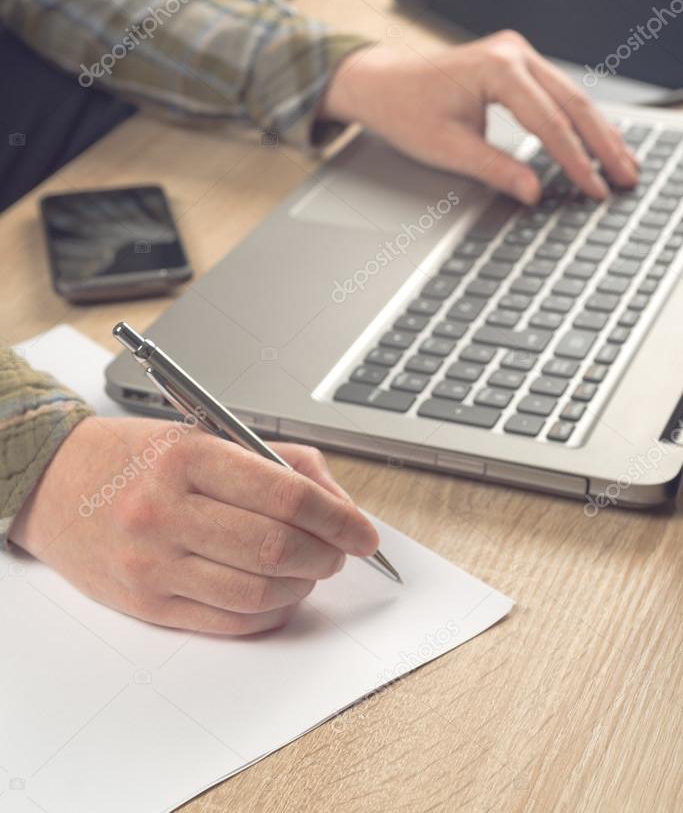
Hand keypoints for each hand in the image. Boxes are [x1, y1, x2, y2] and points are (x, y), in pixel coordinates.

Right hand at [9, 416, 378, 634]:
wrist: (55, 487)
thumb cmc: (138, 459)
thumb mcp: (205, 435)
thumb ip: (279, 463)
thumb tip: (339, 506)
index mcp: (188, 458)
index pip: (286, 494)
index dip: (337, 518)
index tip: (362, 531)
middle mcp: (166, 511)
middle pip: (277, 548)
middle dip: (327, 554)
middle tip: (341, 550)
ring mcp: (154, 563)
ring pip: (258, 592)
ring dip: (303, 586)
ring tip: (311, 570)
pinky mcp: (147, 604)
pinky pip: (229, 620)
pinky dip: (271, 612)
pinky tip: (281, 593)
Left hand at [320, 31, 638, 204]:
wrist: (381, 84)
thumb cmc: (406, 110)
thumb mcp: (447, 148)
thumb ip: (495, 169)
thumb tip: (534, 192)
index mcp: (497, 68)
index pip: (549, 121)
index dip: (576, 161)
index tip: (594, 189)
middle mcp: (513, 52)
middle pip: (573, 103)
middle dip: (602, 145)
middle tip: (626, 178)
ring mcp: (517, 54)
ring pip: (571, 96)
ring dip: (598, 132)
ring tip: (623, 163)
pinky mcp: (516, 63)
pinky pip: (557, 93)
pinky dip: (578, 120)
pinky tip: (598, 141)